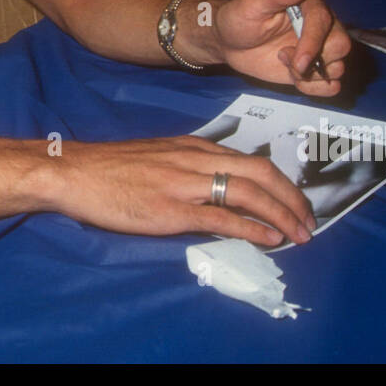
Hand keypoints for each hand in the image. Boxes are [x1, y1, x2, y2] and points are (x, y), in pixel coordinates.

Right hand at [50, 134, 316, 245]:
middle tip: (309, 219)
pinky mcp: (172, 208)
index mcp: (194, 146)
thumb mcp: (158, 158)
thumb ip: (188, 168)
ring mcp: (185, 183)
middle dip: (291, 196)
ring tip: (301, 232)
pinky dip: (252, 227)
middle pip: (259, 171)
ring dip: (281, 213)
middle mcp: (196, 158)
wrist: (76, 172)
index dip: (280, 182)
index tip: (296, 201)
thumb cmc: (111, 168)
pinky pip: (221, 217)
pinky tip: (270, 238)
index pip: (250, 160)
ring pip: (247, 192)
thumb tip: (216, 188)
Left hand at [213, 0, 350, 95]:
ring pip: (337, 67)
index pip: (324, 22)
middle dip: (316, 61)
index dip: (313, 42)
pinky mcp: (313, 69)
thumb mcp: (254, 3)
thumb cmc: (240, 17)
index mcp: (309, 4)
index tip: (298, 59)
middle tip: (286, 59)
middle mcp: (320, 26)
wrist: (229, 41)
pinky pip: (330, 85)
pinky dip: (314, 88)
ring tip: (284, 62)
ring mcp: (318, 49)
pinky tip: (294, 77)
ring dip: (311, 75)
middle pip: (340, 46)